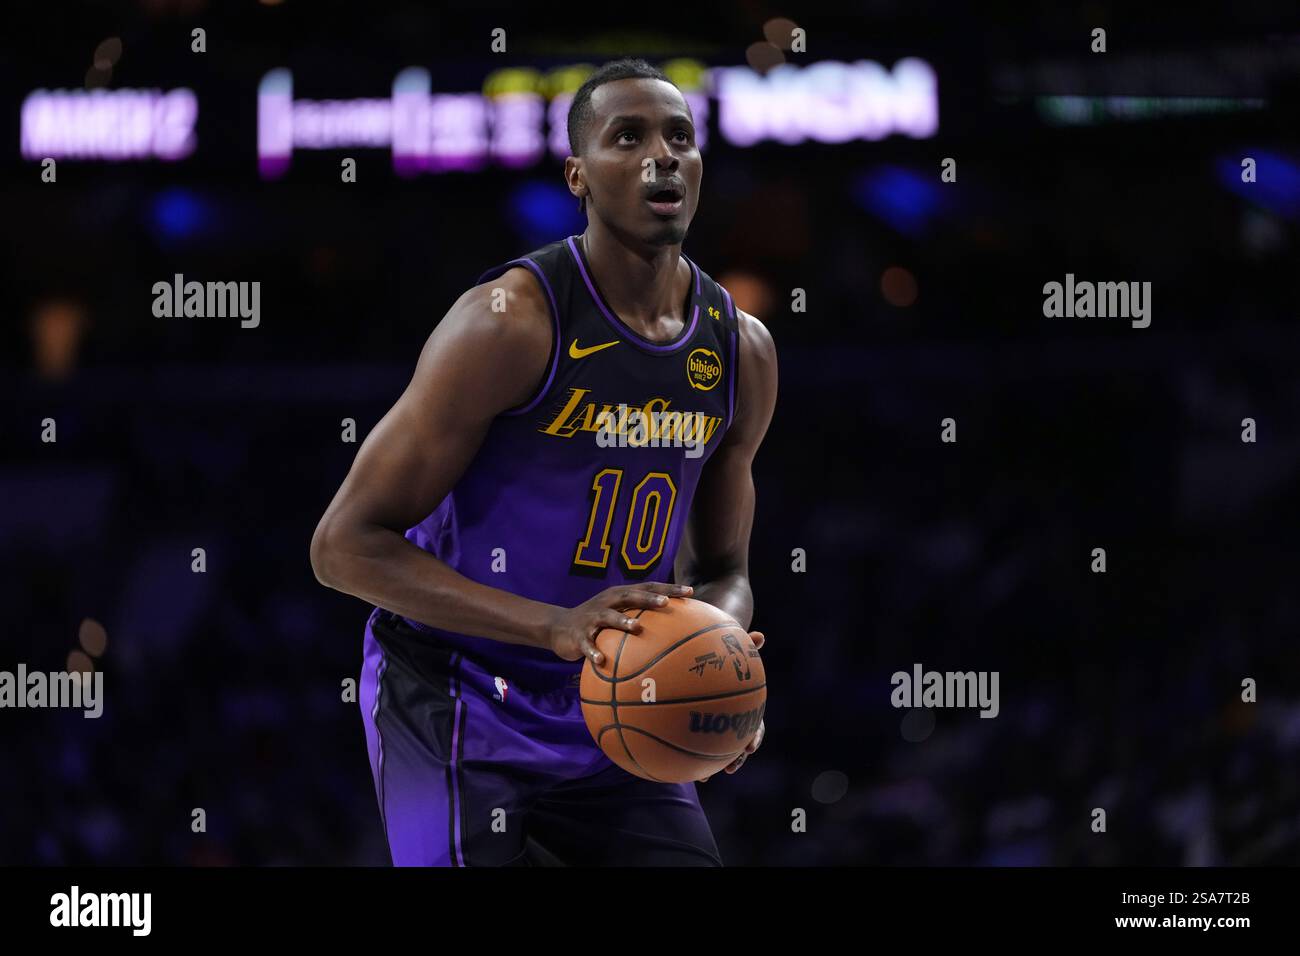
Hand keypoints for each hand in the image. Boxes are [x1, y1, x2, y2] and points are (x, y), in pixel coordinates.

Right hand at [545, 583, 693, 664]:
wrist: (558, 628)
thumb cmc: (597, 624)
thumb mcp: (617, 617)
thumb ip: (640, 620)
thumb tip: (675, 634)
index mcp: (619, 597)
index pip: (647, 588)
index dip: (668, 588)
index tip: (690, 591)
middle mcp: (606, 603)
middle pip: (629, 596)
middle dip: (648, 598)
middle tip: (666, 602)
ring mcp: (591, 618)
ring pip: (608, 617)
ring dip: (622, 621)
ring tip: (636, 628)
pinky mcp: (578, 635)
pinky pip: (587, 644)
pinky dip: (593, 651)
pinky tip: (601, 660)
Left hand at [699, 631, 764, 781]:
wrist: (710, 656)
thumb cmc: (723, 651)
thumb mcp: (733, 647)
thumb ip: (745, 644)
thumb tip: (761, 635)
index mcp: (746, 705)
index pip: (756, 725)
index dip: (755, 737)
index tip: (752, 747)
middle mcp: (734, 719)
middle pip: (738, 744)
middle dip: (735, 758)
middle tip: (730, 767)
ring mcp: (717, 724)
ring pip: (718, 749)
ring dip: (711, 765)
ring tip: (703, 778)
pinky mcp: (697, 726)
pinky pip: (693, 741)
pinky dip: (684, 751)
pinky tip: (672, 760)